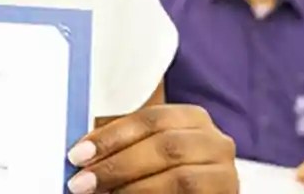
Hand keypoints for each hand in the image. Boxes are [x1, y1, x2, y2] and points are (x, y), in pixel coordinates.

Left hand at [66, 104, 236, 192]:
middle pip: (164, 147)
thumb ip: (118, 147)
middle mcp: (216, 141)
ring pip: (179, 178)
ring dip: (133, 188)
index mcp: (191, 118)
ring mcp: (226, 173)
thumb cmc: (162, 170)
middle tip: (82, 182)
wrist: (198, 191)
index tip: (77, 154)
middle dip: (118, 165)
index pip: (149, 119)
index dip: (110, 137)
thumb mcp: (142, 150)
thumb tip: (80, 154)